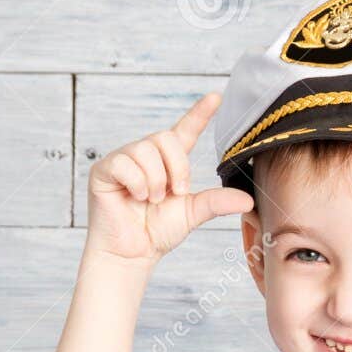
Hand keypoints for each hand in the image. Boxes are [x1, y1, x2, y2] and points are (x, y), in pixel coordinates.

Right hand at [85, 91, 254, 263]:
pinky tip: (135, 197)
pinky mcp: (104, 170)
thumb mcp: (192, 213)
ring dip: (155, 180)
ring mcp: (123, 160)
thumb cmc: (156, 232)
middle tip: (173, 193)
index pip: (184, 130)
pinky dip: (136, 183)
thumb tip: (247, 201)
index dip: (199, 113)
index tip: (216, 97)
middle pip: (165, 138)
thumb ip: (216, 202)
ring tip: (151, 200)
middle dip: (176, 168)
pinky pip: (124, 162)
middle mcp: (145, 156)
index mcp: (167, 162)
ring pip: (145, 149)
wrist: (132, 254)